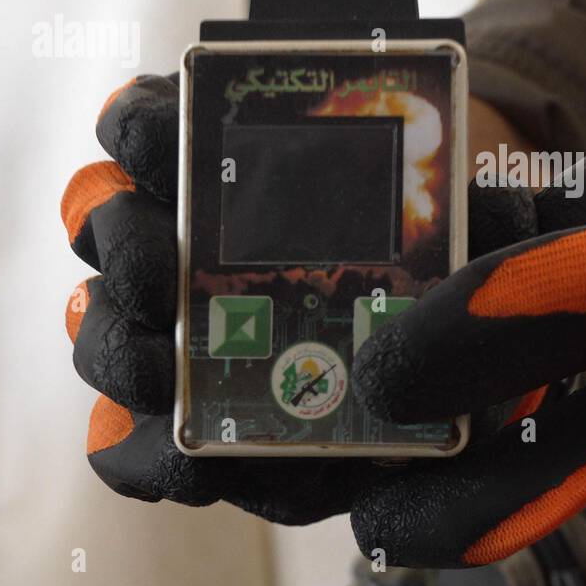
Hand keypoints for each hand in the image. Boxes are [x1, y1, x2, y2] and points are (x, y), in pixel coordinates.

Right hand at [61, 75, 534, 525]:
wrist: (436, 354)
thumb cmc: (433, 266)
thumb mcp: (460, 222)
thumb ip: (469, 205)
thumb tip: (485, 207)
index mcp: (225, 167)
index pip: (143, 122)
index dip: (137, 127)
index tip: (158, 146)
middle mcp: (176, 239)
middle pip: (101, 221)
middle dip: (124, 247)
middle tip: (157, 279)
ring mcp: (166, 331)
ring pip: (100, 333)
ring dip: (128, 356)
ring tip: (172, 380)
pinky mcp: (180, 422)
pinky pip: (128, 445)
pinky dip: (153, 456)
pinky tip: (202, 463)